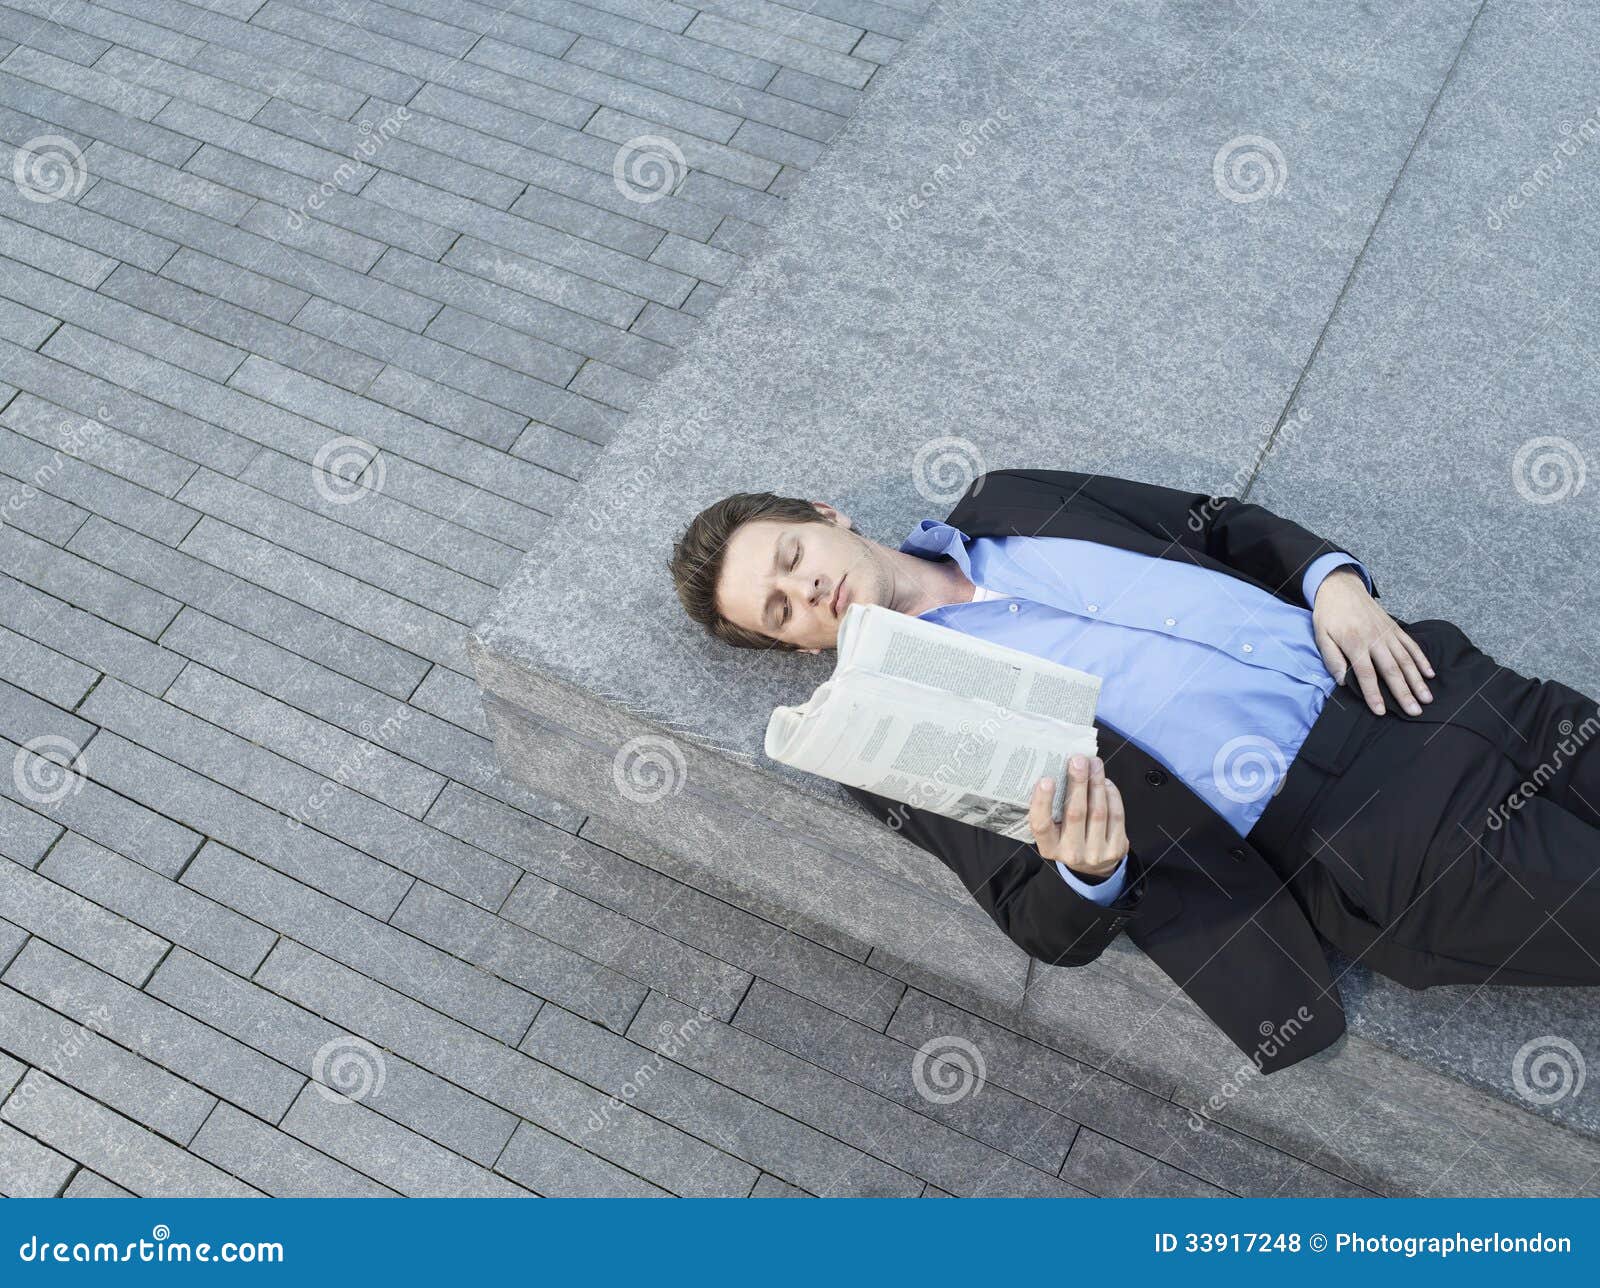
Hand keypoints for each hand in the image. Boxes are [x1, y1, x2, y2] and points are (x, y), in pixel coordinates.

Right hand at [1029, 753, 1127, 880]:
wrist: (1094, 867)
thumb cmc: (1069, 839)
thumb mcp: (1054, 832)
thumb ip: (1053, 810)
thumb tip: (1061, 771)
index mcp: (1049, 848)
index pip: (1042, 825)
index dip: (1043, 802)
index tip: (1046, 779)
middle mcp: (1071, 853)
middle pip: (1075, 813)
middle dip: (1077, 783)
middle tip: (1078, 760)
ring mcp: (1096, 853)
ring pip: (1098, 811)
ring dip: (1097, 783)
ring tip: (1094, 764)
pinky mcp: (1116, 849)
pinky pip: (1116, 816)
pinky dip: (1111, 795)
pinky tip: (1106, 782)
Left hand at [1312, 567, 1434, 715]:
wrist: (1341, 587)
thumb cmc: (1329, 615)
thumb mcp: (1321, 636)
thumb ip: (1332, 659)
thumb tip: (1342, 681)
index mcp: (1354, 643)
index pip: (1366, 674)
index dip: (1373, 694)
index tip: (1382, 711)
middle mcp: (1375, 639)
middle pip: (1392, 670)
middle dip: (1404, 692)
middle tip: (1414, 712)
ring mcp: (1388, 633)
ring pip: (1406, 660)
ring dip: (1417, 680)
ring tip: (1426, 699)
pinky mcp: (1395, 628)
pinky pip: (1411, 646)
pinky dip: (1422, 660)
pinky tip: (1430, 674)